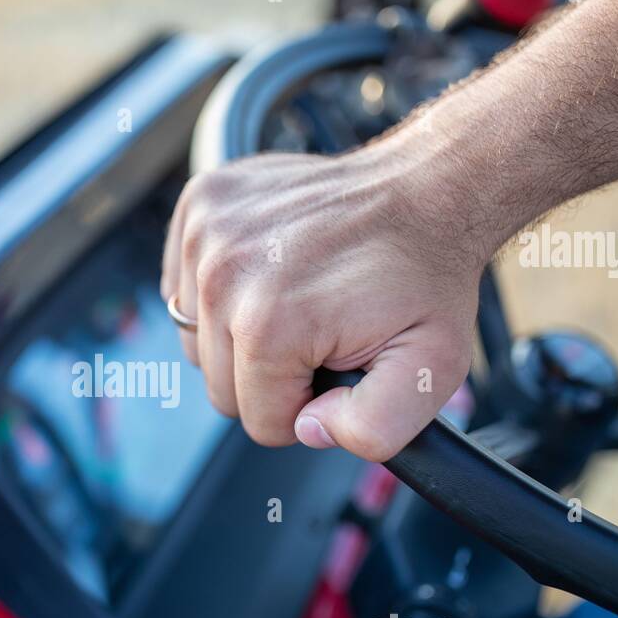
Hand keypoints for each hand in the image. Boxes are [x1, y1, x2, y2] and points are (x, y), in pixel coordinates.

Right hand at [160, 140, 494, 460]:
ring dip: (242, 333)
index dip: (307, 405)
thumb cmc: (426, 276)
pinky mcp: (200, 204)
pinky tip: (272, 269)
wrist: (424, 188)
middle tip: (324, 330)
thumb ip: (374, 429)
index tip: (338, 362)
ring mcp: (206, 233)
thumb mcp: (431, 371)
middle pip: (222, 387)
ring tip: (299, 296)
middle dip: (274, 374)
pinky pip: (185, 289)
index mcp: (268, 325)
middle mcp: (223, 276)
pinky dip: (223, 291)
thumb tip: (306, 428)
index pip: (260, 421)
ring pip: (199, 341)